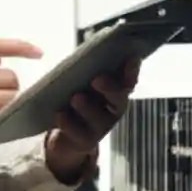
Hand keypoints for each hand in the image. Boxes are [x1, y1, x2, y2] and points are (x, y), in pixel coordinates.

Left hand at [45, 58, 141, 183]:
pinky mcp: (85, 141)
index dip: (131, 71)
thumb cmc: (75, 102)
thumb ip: (87, 69)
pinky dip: (69, 124)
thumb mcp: (81, 83)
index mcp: (114, 93)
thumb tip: (87, 48)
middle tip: (97, 79)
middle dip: (111, 88)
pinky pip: (79, 134)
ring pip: (99, 119)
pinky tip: (60, 115)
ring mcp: (100, 128)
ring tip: (76, 97)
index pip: (127, 81)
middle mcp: (112, 110)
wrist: (63, 136)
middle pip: (119, 100)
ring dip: (88, 108)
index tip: (131, 58)